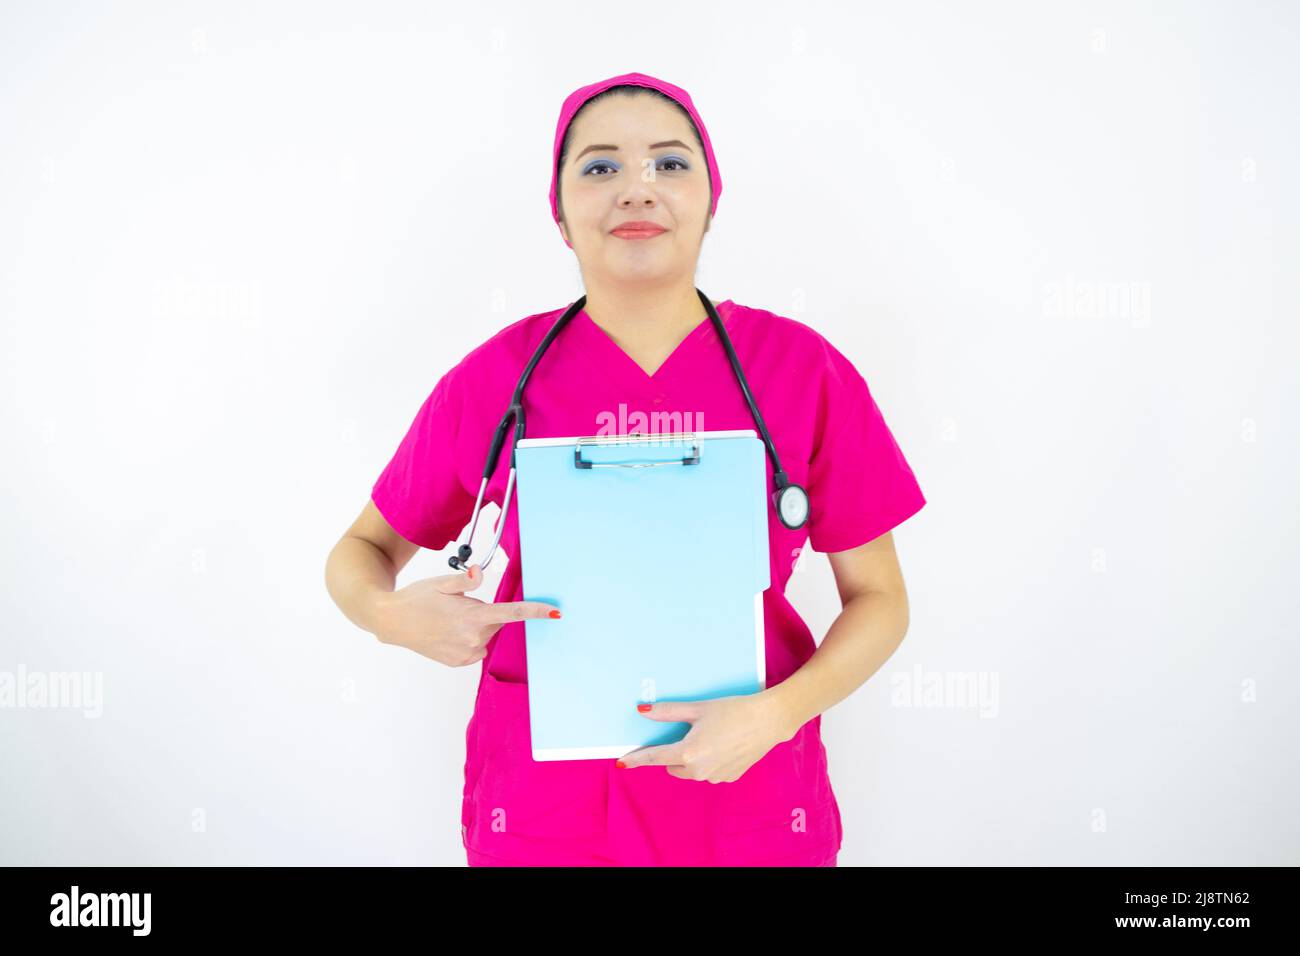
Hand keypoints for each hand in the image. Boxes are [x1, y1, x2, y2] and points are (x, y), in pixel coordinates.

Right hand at [372, 563, 560, 667]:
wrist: (391, 621)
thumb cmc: (416, 598)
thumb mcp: (442, 582)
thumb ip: (465, 580)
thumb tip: (479, 574)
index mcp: (473, 617)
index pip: (512, 613)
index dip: (535, 611)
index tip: (555, 612)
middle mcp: (473, 639)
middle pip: (496, 622)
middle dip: (485, 612)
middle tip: (459, 606)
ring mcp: (466, 654)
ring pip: (485, 635)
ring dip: (476, 626)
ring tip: (448, 619)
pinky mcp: (459, 662)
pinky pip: (475, 648)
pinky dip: (468, 639)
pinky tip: (448, 633)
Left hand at [616, 692, 796, 782]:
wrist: (769, 720)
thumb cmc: (733, 711)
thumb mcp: (698, 708)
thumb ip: (667, 712)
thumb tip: (642, 711)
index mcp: (688, 753)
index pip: (654, 758)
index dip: (637, 759)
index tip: (622, 763)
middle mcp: (700, 770)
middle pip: (673, 765)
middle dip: (674, 753)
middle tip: (689, 731)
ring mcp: (715, 776)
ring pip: (691, 771)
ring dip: (691, 758)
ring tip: (711, 736)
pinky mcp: (729, 777)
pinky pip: (709, 772)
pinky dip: (709, 761)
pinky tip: (723, 744)